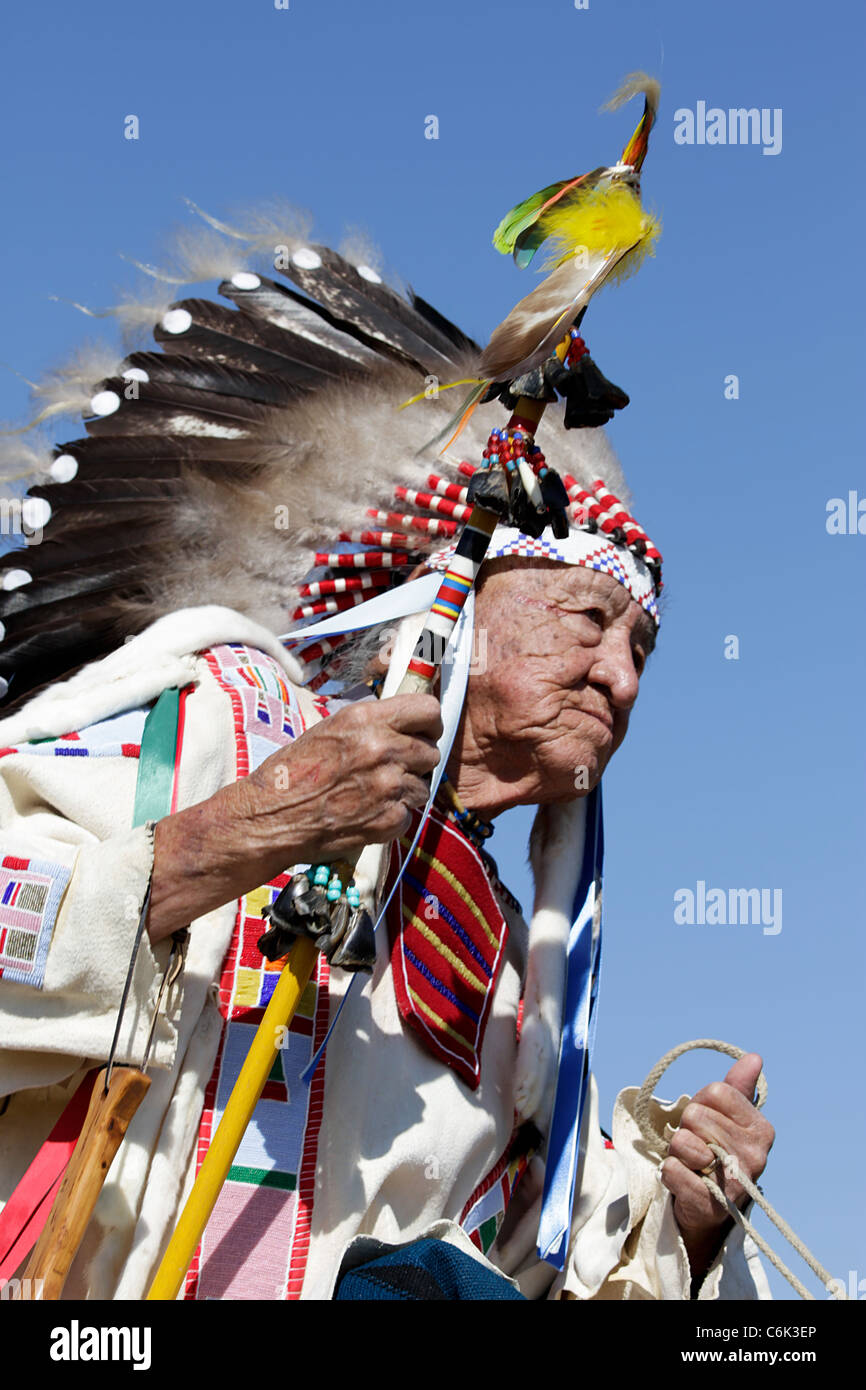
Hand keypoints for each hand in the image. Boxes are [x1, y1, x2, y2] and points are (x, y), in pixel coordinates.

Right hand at [236, 692, 442, 870]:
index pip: (428, 710)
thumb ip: (371, 725)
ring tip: (374, 793)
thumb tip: (402, 725)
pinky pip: (409, 815)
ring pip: (424, 787)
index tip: (423, 731)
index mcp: (365, 720)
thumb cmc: (292, 772)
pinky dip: (392, 817)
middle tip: (394, 768)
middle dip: (417, 761)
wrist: (270, 818)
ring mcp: (388, 787)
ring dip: (406, 791)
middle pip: (431, 751)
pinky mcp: (388, 820)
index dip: (429, 723)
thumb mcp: (330, 730)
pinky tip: (366, 814)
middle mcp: (381, 749)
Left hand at [660, 1053, 774, 1278]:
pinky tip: (685, 1180)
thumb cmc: (716, 1150)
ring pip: (682, 1140)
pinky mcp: (710, 1203)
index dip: (702, 1102)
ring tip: (692, 1164)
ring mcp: (735, 1181)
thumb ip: (738, 1087)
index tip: (708, 1122)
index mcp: (761, 1129)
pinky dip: (669, 1172)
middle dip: (688, 1128)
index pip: (716, 1091)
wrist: (710, 1205)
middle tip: (699, 1146)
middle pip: (696, 1114)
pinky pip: (672, 1169)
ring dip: (677, 1151)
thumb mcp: (728, 1116)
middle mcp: (755, 1155)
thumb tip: (754, 1057)